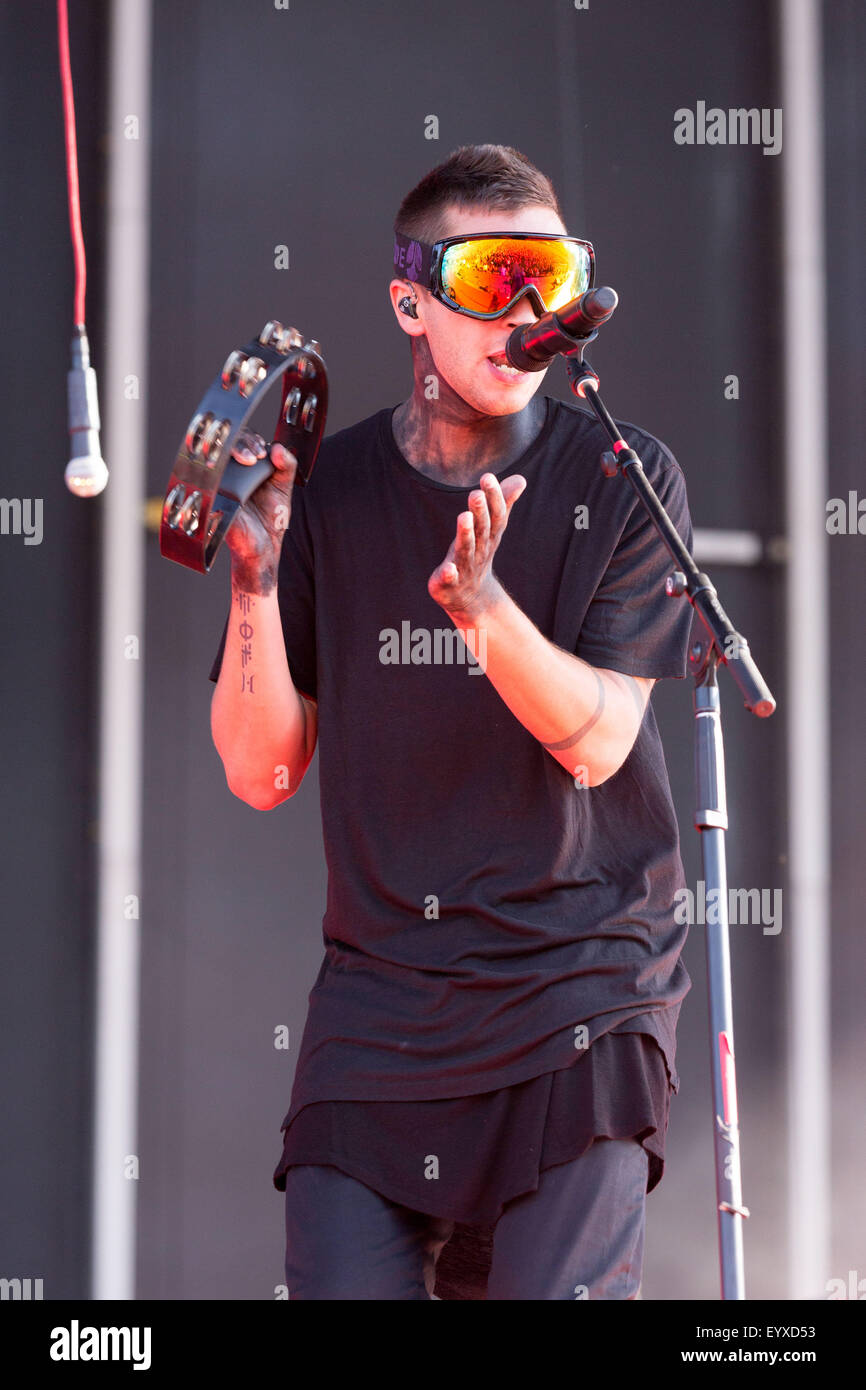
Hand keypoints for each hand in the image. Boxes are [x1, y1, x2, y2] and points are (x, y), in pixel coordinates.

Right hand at [224, 428, 296, 567]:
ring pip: (214, 456)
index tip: (263, 452)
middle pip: (225, 443)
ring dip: (231, 452)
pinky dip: (217, 472)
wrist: (263, 546)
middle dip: (242, 442)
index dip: (250, 439)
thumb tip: (277, 447)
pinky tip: (232, 473)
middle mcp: (228, 472)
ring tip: (249, 460)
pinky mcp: (210, 497)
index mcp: (243, 466)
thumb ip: (287, 465)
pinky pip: (208, 480)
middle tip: (256, 456)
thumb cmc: (270, 518)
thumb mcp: (284, 487)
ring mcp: (217, 484)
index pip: (240, 439)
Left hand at [429, 472, 526, 620]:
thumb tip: (520, 479)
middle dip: (480, 512)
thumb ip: (503, 503)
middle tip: (476, 493)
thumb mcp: (491, 529)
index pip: (495, 516)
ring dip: (466, 534)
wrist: (470, 597)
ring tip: (463, 517)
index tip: (487, 477)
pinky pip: (450, 578)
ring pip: (466, 550)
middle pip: (482, 530)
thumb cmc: (478, 554)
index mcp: (489, 537)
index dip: (493, 497)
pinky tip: (448, 568)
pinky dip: (450, 573)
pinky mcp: (448, 582)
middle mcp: (479, 550)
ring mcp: (465, 567)